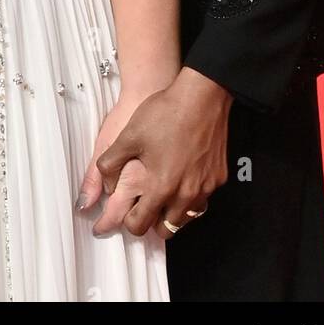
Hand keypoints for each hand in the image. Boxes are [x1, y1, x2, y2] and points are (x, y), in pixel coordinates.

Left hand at [90, 68, 231, 238]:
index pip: (140, 225)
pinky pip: (203, 198)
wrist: (201, 96)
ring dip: (173, 211)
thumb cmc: (164, 114)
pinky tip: (183, 176)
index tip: (127, 211)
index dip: (129, 221)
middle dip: (153, 221)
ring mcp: (205, 188)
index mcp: (160, 187)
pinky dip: (192, 195)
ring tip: (163, 191)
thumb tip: (104, 185)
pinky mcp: (219, 178)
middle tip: (145, 204)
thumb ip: (110, 165)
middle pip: (166, 229)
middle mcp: (185, 195)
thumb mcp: (128, 136)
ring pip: (187, 217)